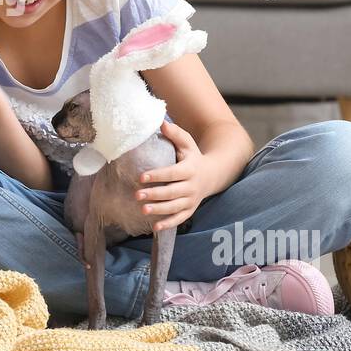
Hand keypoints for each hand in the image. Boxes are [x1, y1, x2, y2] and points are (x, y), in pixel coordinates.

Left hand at [132, 118, 214, 232]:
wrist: (212, 175)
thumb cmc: (193, 157)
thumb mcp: (187, 143)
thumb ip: (175, 134)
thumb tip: (161, 122)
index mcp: (190, 169)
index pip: (172, 173)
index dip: (157, 175)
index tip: (141, 176)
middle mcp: (192, 187)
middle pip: (172, 192)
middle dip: (155, 194)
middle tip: (137, 195)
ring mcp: (192, 200)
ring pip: (175, 207)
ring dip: (159, 210)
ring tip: (143, 210)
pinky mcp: (190, 210)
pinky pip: (180, 219)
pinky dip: (168, 224)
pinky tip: (154, 227)